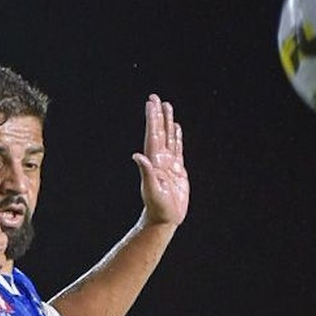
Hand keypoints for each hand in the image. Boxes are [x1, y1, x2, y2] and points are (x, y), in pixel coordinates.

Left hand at [133, 94, 188, 229]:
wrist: (165, 218)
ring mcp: (169, 163)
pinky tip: (176, 127)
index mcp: (154, 161)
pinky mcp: (178, 170)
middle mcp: (160, 159)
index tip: (151, 103)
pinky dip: (177, 136)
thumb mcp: (152, 189)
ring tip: (167, 106)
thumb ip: (146, 172)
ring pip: (169, 137)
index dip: (152, 119)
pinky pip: (178, 148)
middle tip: (156, 97)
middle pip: (160, 132)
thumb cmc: (157, 207)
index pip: (153, 135)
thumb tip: (137, 156)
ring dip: (168, 122)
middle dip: (158, 115)